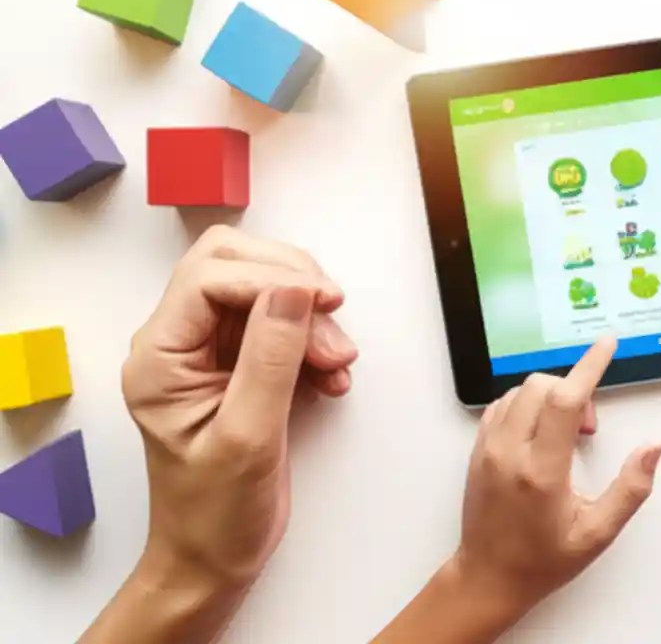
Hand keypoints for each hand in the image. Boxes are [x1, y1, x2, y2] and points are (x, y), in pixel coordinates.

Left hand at [122, 225, 358, 591]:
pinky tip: (330, 378)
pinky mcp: (240, 365)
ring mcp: (209, 353)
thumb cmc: (217, 512)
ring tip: (338, 364)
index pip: (208, 278)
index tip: (321, 301)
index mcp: (159, 358)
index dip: (271, 277)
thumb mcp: (249, 436)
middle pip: (233, 266)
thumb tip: (293, 290)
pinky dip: (313, 339)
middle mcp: (178, 345)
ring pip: (263, 291)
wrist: (214, 558)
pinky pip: (280, 324)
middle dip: (291, 284)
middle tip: (332, 317)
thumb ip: (270, 358)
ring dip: (309, 316)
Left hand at [451, 338, 660, 614]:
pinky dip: (527, 405)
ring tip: (565, 436)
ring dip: (550, 398)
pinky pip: (502, 404)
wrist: (488, 577)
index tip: (607, 344)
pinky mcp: (477, 450)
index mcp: (541, 472)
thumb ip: (631, 488)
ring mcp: (487, 449)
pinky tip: (541, 433)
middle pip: (542, 386)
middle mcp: (509, 452)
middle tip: (587, 430)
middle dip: (573, 391)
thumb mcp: (598, 533)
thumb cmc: (544, 560)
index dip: (589, 366)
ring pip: (520, 391)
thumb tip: (654, 447)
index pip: (564, 400)